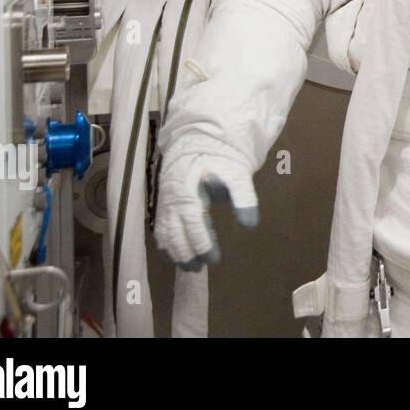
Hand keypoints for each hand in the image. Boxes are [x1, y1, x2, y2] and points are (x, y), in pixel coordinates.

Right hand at [153, 139, 258, 270]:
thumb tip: (249, 224)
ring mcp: (166, 201)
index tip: (213, 259)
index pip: (192, 224)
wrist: (199, 139)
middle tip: (199, 269)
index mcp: (189, 192)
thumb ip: (243, 198)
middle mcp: (172, 199)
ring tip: (189, 267)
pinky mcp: (164, 202)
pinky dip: (166, 243)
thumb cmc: (219, 158)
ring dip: (175, 252)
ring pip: (165, 233)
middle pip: (175, 233)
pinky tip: (174, 254)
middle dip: (186, 253)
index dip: (201, 243)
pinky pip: (160, 227)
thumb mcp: (236, 174)